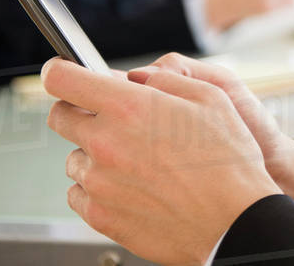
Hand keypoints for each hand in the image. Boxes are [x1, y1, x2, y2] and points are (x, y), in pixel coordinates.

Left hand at [42, 57, 281, 265]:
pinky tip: (131, 187)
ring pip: (74, 158)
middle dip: (77, 110)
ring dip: (94, 153)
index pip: (63, 79)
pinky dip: (97, 187)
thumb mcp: (212, 97)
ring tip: (136, 161)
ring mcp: (98, 182)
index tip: (65, 72)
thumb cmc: (228, 162)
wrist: (233, 222)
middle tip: (108, 117)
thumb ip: (166, 78)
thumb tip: (138, 76)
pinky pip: (79, 194)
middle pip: (60, 117)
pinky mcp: (99, 216)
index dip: (60, 71)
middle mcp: (105, 142)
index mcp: (129, 107)